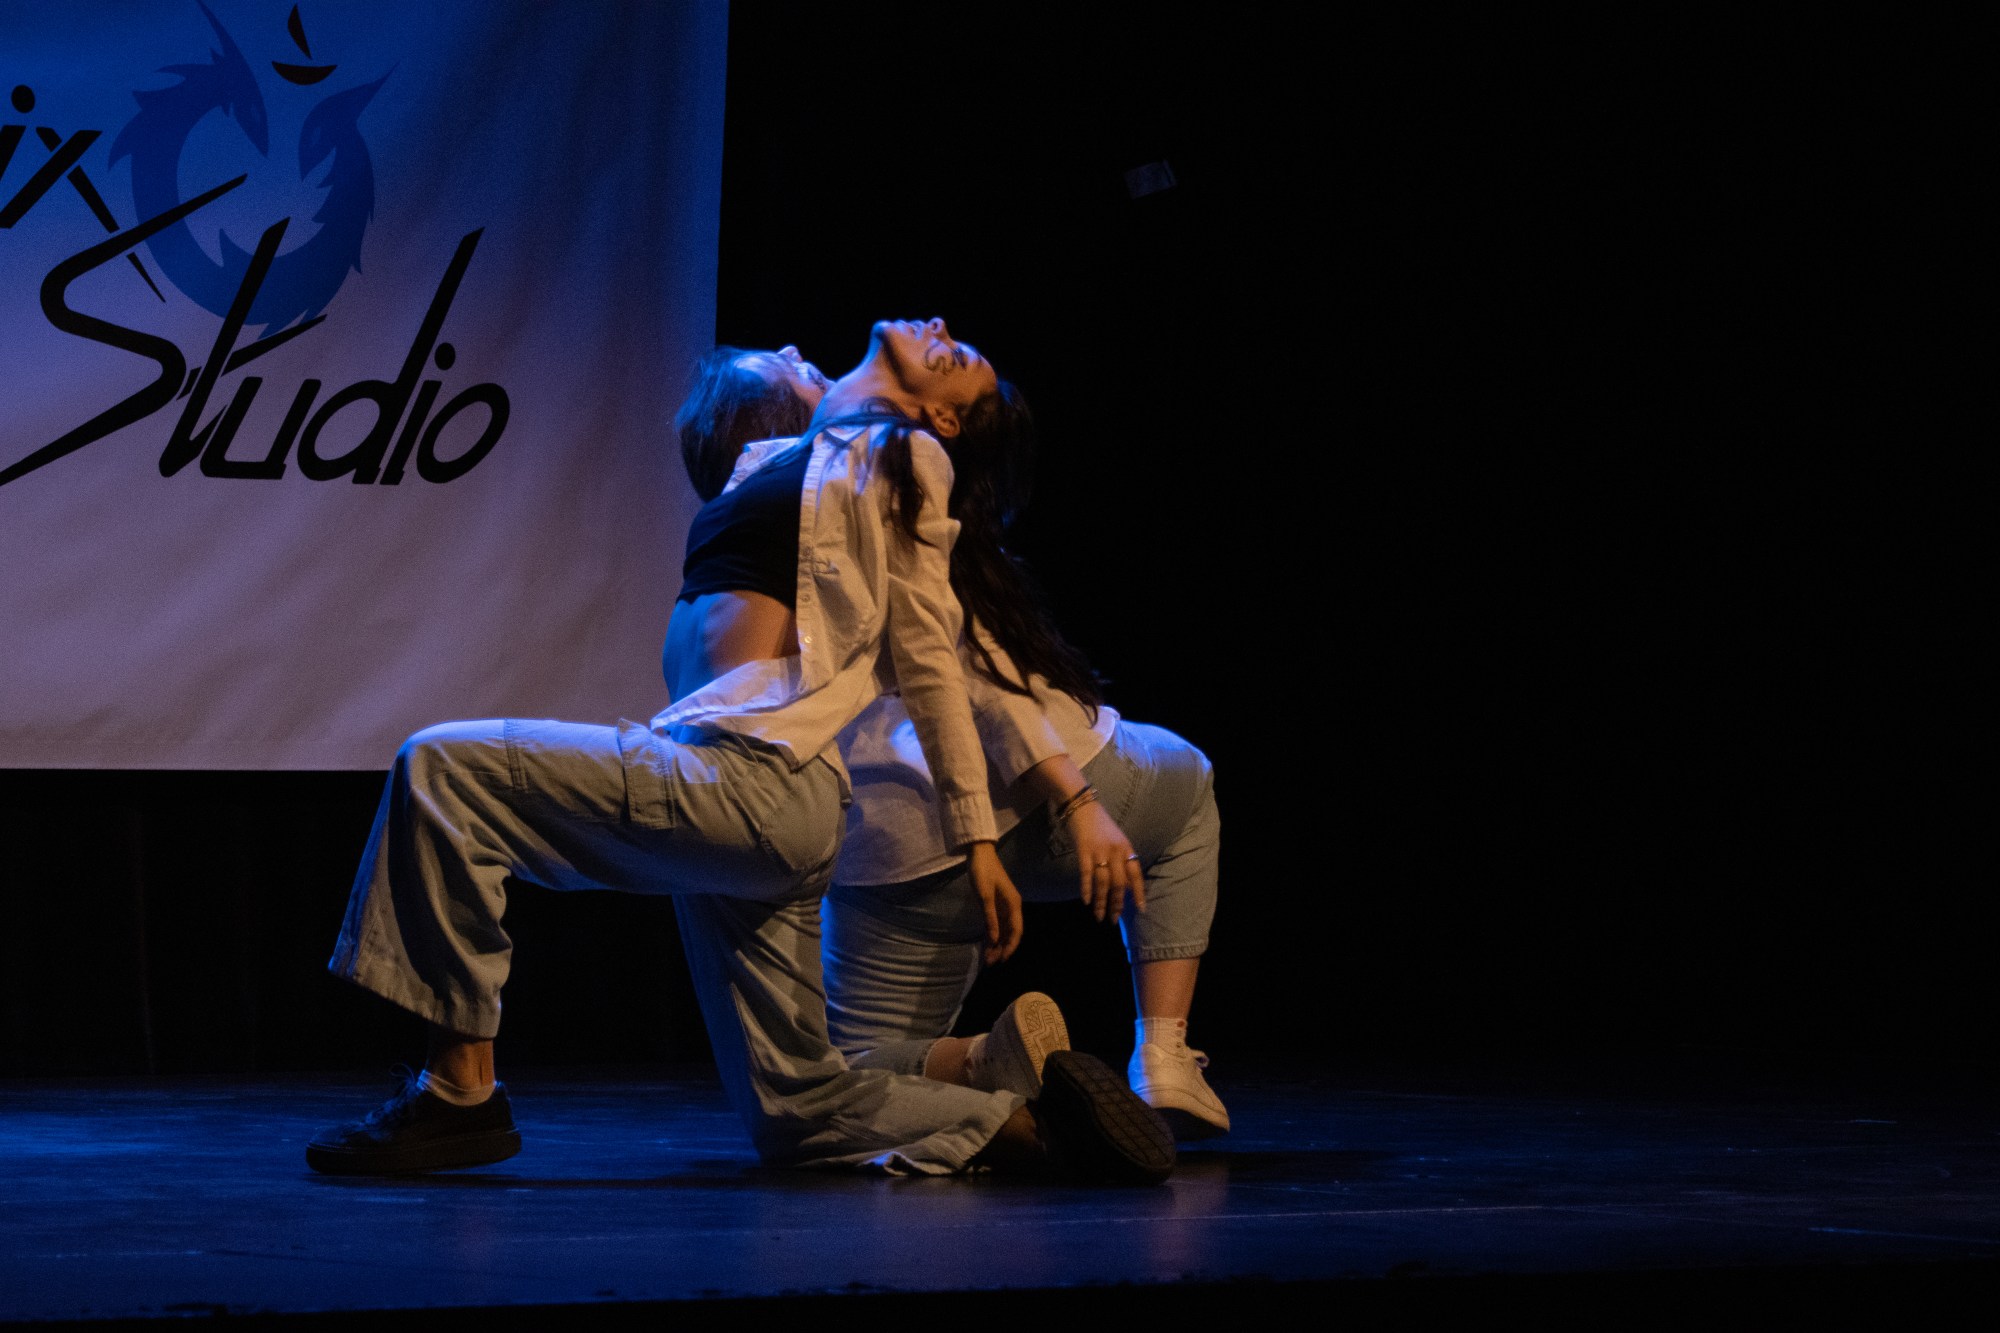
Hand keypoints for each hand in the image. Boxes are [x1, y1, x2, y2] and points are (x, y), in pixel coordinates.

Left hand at [966, 841, 1022, 964]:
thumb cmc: (982, 872)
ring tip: (987, 958)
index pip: (1016, 931)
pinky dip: (992, 935)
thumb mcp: (984, 895)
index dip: (1010, 947)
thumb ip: (990, 918)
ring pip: (1003, 931)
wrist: (979, 854)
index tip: (1002, 960)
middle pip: (1010, 934)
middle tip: (990, 963)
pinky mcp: (995, 906)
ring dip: (997, 944)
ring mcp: (1004, 907)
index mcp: (1014, 905)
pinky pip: (996, 925)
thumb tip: (995, 939)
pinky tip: (986, 945)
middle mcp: (1012, 908)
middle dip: (1002, 949)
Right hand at [1068, 801, 1144, 922]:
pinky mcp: (1084, 850)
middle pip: (1119, 883)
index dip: (1139, 893)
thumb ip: (1122, 861)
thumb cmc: (1100, 825)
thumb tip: (1126, 886)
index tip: (1141, 909)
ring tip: (1099, 917)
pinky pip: (1087, 874)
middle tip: (1114, 920)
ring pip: (1103, 882)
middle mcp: (1116, 851)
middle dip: (1117, 904)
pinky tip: (1086, 901)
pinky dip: (1086, 889)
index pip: (1136, 875)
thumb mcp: (1117, 841)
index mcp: (1126, 849)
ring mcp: (1100, 851)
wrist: (1082, 806)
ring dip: (1101, 902)